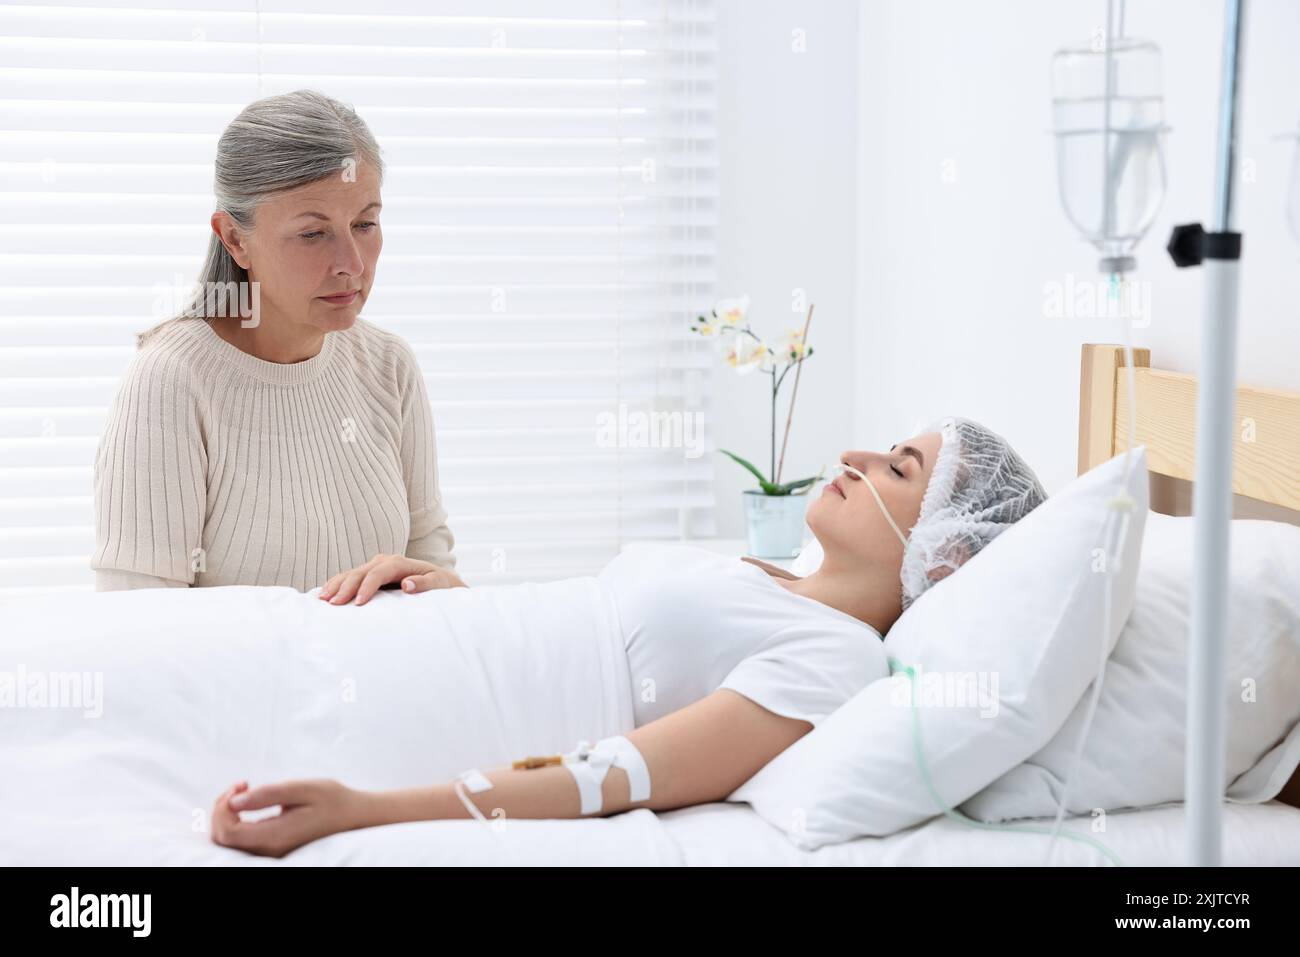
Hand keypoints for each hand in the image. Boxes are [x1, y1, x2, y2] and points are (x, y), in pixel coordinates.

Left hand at [210, 778, 370, 857]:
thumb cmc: (332, 799)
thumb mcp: (302, 789)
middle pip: (223, 839)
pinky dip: (236, 820)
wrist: (354, 815)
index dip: (223, 807)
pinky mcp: (273, 847)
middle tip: (242, 784)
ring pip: (230, 841)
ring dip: (228, 814)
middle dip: (221, 809)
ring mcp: (271, 851)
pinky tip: (249, 802)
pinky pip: (241, 840)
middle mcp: (269, 849)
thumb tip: (234, 801)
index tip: (243, 783)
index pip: (228, 833)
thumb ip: (267, 795)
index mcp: (275, 836)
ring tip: (245, 790)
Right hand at [317, 553, 466, 605]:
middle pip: (360, 572)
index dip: (367, 587)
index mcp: (400, 563)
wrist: (441, 582)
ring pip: (351, 573)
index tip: (358, 603)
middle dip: (345, 588)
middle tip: (333, 604)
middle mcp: (385, 561)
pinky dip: (337, 584)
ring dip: (336, 585)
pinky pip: (350, 577)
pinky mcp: (371, 574)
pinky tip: (324, 593)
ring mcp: (376, 566)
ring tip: (322, 599)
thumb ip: (425, 584)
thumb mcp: (440, 584)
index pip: (378, 573)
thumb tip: (407, 585)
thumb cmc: (441, 585)